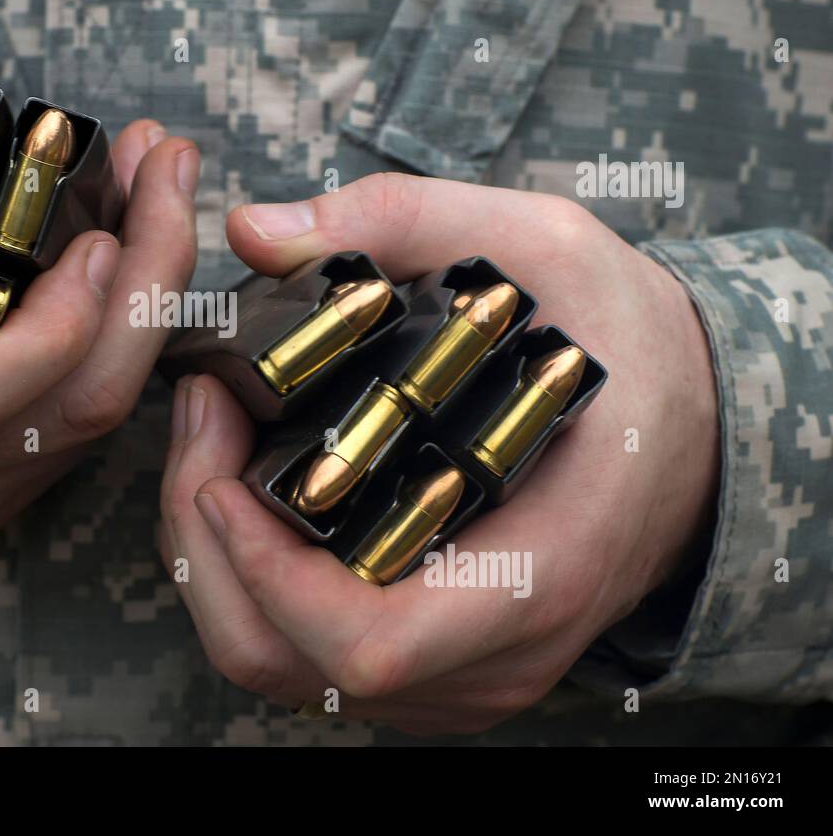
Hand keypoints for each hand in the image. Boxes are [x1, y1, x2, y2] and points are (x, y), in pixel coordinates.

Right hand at [0, 0, 198, 547]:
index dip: (56, 325)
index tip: (101, 229)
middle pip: (63, 414)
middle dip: (144, 293)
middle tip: (166, 177)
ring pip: (82, 428)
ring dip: (139, 311)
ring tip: (147, 200)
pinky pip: (65, 434)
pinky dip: (107, 350)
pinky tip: (109, 266)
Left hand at [159, 172, 718, 732]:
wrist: (693, 426)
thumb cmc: (623, 343)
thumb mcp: (541, 246)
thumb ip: (400, 222)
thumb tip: (255, 230)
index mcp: (536, 573)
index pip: (371, 643)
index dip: (266, 573)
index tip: (221, 470)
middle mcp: (492, 652)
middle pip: (293, 663)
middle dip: (208, 549)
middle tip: (201, 422)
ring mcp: (461, 671)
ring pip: (282, 666)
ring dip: (214, 561)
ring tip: (212, 443)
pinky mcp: (435, 662)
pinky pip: (305, 655)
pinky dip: (246, 580)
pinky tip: (244, 488)